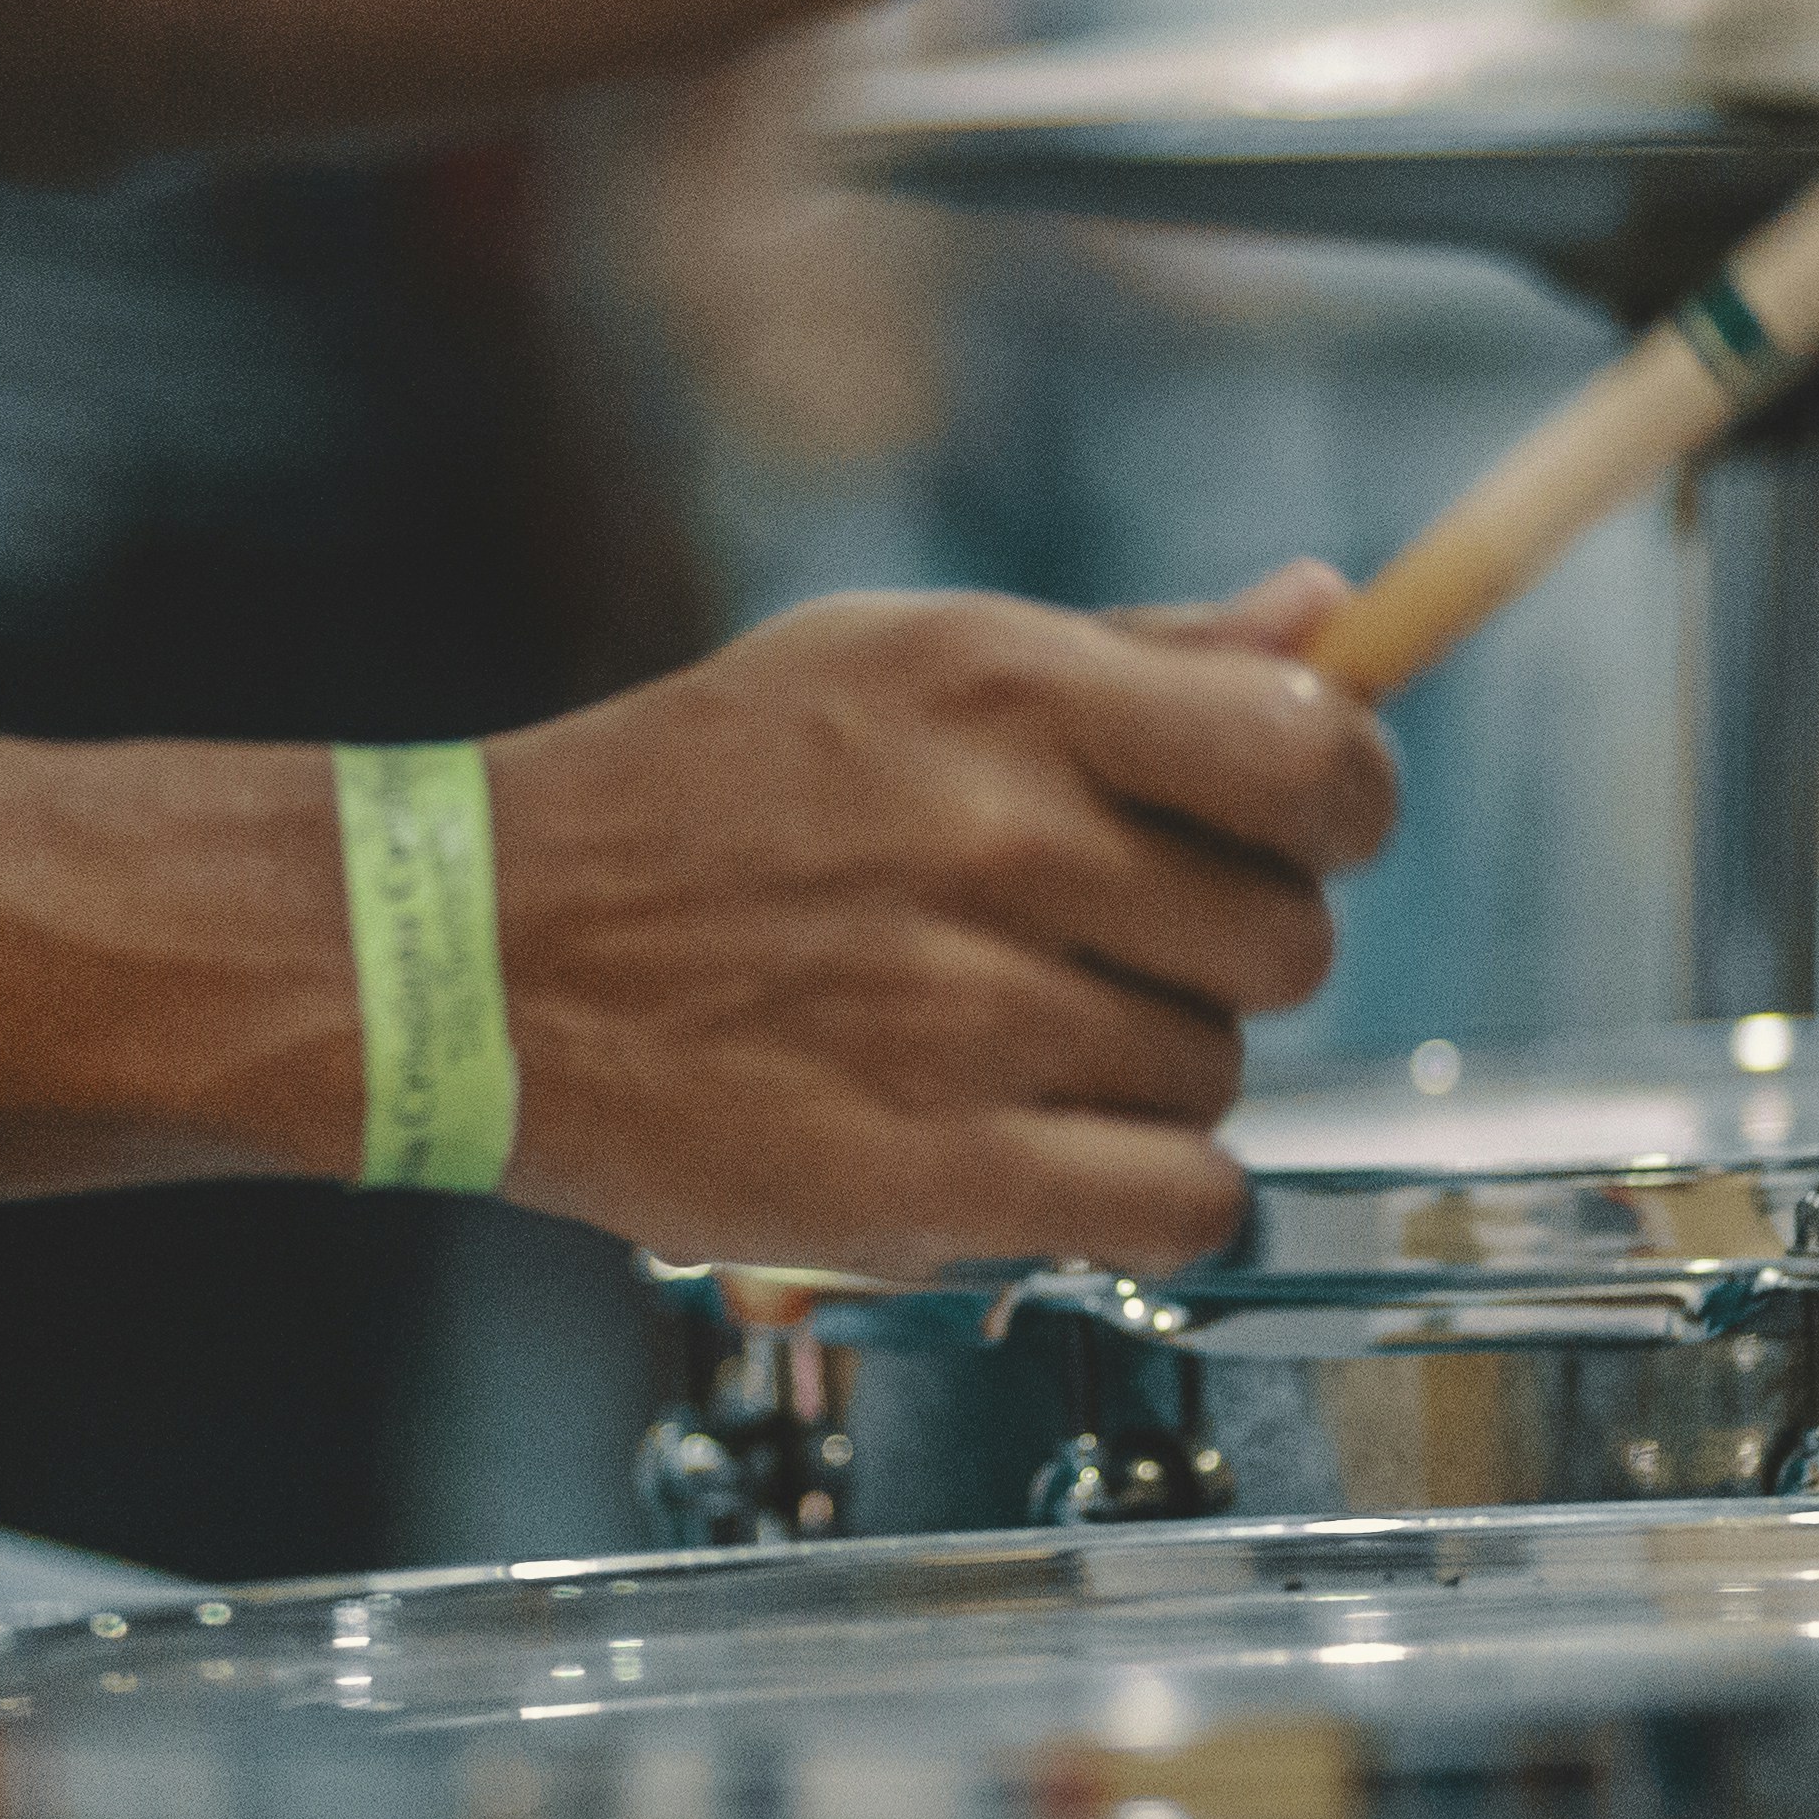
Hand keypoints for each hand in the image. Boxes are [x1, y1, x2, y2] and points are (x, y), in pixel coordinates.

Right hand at [478, 571, 1397, 1277]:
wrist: (475, 954)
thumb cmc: (698, 796)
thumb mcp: (899, 660)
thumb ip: (1136, 650)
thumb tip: (1332, 614)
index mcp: (1006, 690)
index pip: (1315, 752)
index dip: (1343, 803)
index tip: (1302, 827)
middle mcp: (1001, 843)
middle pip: (1287, 938)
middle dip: (1221, 950)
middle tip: (1099, 942)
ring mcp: (967, 1018)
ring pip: (1222, 1076)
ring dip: (1146, 1071)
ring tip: (1002, 1033)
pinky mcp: (930, 1177)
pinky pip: (1180, 1205)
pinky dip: (1146, 1196)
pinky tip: (1051, 1148)